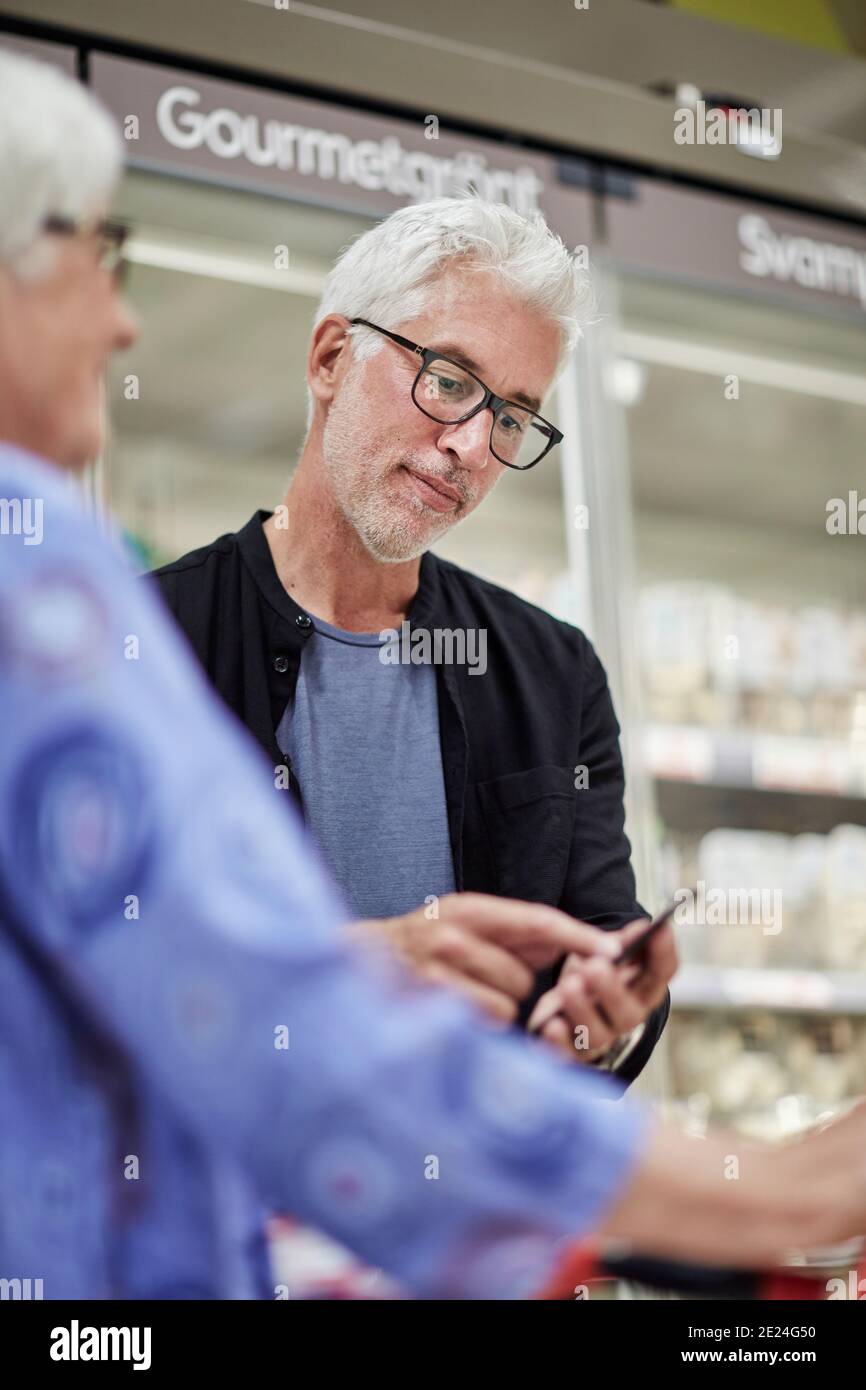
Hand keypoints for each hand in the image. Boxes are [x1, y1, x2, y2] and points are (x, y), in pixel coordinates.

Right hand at [354, 893, 621, 1024]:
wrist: (364, 962)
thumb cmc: (424, 943)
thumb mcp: (467, 922)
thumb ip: (517, 932)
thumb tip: (576, 944)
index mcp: (469, 909)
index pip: (538, 920)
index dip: (579, 936)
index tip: (615, 948)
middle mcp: (454, 935)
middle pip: (526, 975)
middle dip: (520, 983)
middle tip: (491, 978)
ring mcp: (439, 972)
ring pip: (507, 1003)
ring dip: (498, 1005)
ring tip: (469, 993)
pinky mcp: (432, 1006)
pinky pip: (483, 1023)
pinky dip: (479, 1023)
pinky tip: (457, 1010)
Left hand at [527, 916, 677, 1063]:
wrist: (564, 1005)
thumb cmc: (592, 975)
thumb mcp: (606, 952)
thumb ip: (620, 942)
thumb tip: (641, 928)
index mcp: (642, 989)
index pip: (662, 973)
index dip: (664, 953)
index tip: (660, 930)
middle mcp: (626, 1016)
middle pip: (629, 1012)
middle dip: (611, 990)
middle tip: (594, 966)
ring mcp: (600, 1037)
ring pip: (598, 1035)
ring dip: (583, 1010)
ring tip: (568, 987)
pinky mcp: (573, 1052)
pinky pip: (568, 1053)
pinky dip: (559, 1042)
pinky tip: (552, 1025)